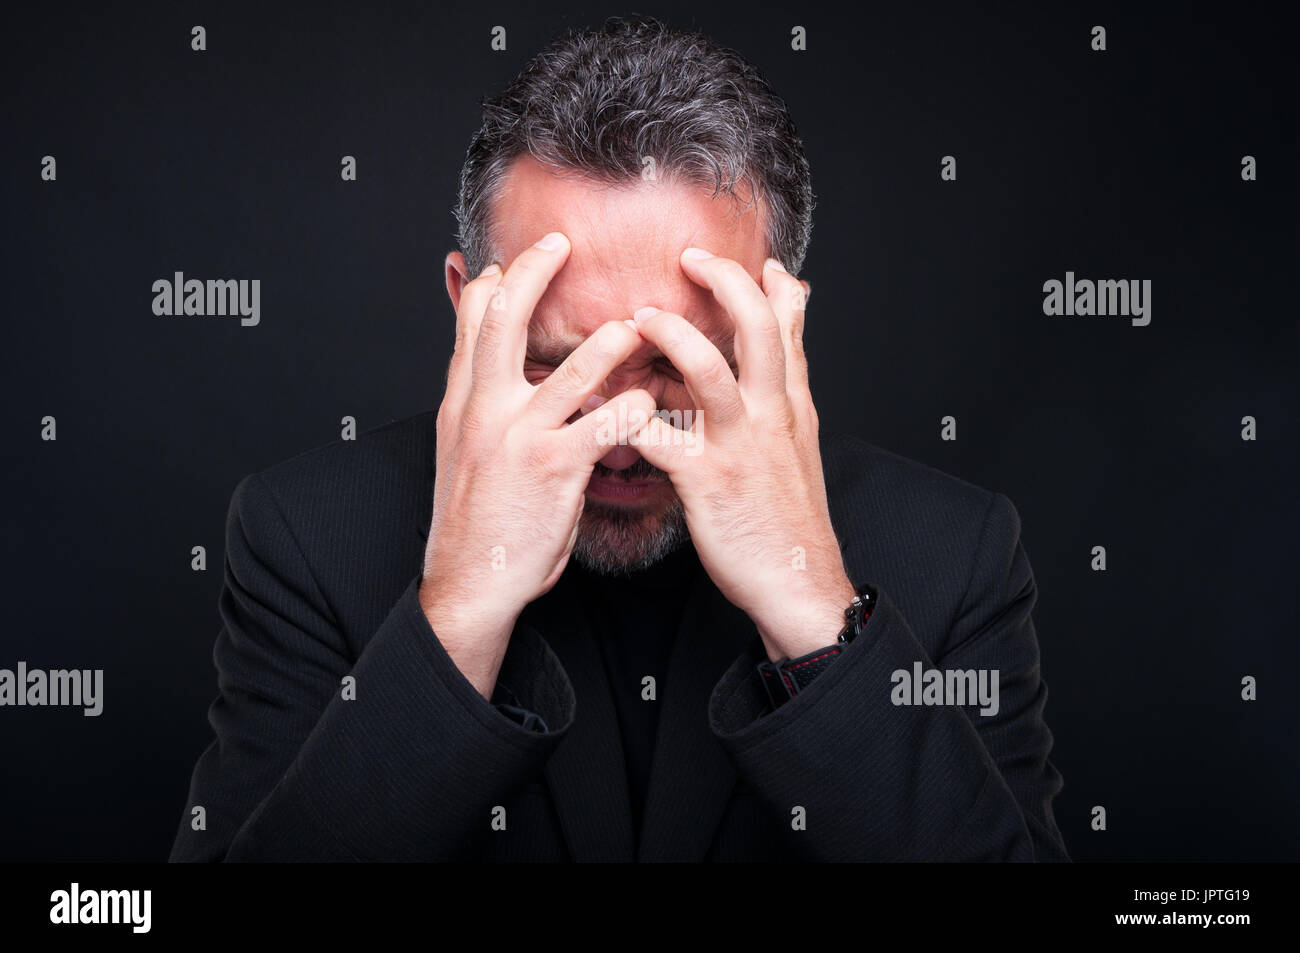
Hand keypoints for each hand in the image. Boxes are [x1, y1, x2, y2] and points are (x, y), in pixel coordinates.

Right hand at [420, 231, 655, 697]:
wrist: (470, 581)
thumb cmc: (476, 521)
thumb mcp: (463, 452)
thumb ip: (483, 408)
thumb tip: (498, 376)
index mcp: (462, 402)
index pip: (470, 322)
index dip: (494, 283)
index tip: (514, 262)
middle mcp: (484, 408)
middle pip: (503, 319)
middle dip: (533, 272)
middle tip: (561, 243)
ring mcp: (519, 435)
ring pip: (570, 370)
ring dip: (609, 340)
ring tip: (637, 324)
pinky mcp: (554, 468)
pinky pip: (607, 423)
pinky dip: (635, 407)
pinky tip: (651, 403)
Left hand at [628, 249, 855, 661]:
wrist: (799, 581)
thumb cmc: (787, 519)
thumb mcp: (797, 450)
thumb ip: (783, 404)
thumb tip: (775, 374)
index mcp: (791, 404)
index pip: (790, 327)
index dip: (772, 285)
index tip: (756, 260)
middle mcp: (770, 413)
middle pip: (758, 326)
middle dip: (725, 282)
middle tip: (689, 257)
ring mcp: (738, 444)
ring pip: (710, 370)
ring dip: (673, 336)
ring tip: (641, 319)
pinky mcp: (706, 480)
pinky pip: (658, 437)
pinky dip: (625, 417)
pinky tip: (599, 406)